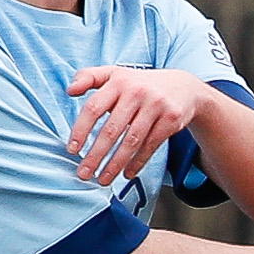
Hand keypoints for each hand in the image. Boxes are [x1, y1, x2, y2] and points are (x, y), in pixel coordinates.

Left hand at [64, 68, 209, 185]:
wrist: (184, 86)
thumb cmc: (141, 84)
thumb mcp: (116, 74)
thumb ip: (89, 77)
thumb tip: (70, 91)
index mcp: (118, 81)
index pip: (94, 108)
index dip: (81, 130)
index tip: (72, 150)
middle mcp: (136, 92)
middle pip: (111, 129)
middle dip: (95, 155)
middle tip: (84, 173)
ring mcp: (155, 105)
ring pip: (131, 141)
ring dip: (115, 164)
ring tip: (103, 179)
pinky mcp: (171, 119)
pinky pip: (150, 146)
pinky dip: (137, 162)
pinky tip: (126, 174)